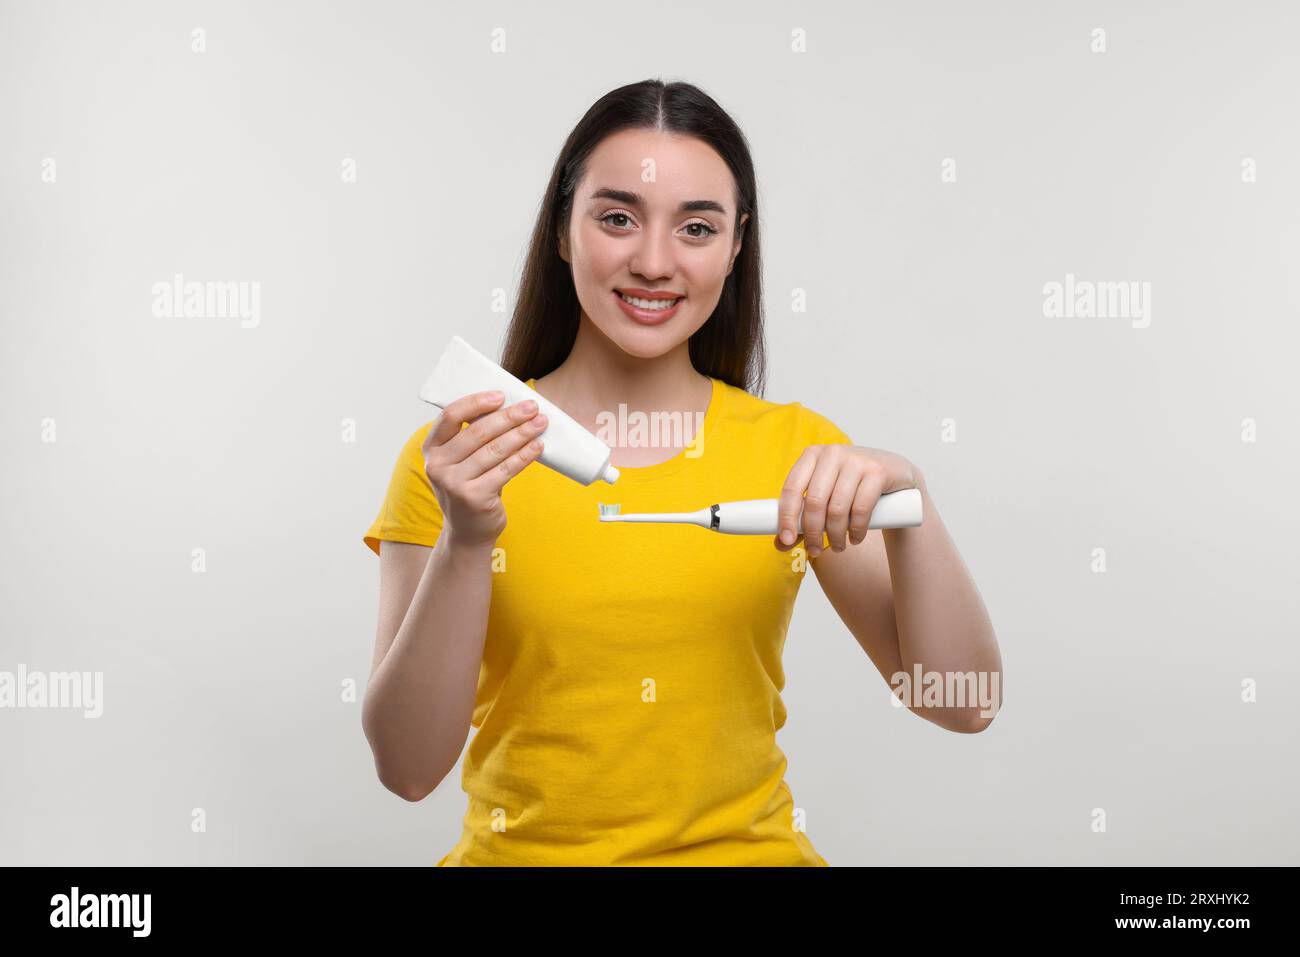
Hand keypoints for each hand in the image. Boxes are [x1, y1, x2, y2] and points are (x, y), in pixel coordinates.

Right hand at [421, 390, 547, 547]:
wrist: (468, 531)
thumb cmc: (469, 486)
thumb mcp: (461, 461)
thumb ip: (473, 437)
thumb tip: (508, 406)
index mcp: (432, 448)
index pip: (451, 416)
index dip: (476, 403)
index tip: (501, 396)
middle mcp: (438, 465)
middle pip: (478, 432)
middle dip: (509, 416)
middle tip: (532, 407)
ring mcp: (454, 483)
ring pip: (494, 450)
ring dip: (521, 433)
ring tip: (540, 423)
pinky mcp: (474, 498)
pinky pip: (505, 470)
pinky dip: (524, 455)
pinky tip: (538, 446)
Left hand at [774, 445, 917, 557]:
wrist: (895, 473)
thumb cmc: (852, 487)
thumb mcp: (825, 496)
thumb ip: (803, 518)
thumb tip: (780, 544)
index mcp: (812, 455)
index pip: (791, 488)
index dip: (786, 517)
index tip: (786, 541)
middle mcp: (832, 453)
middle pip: (814, 501)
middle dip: (813, 533)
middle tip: (816, 550)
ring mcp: (856, 460)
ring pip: (837, 508)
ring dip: (835, 536)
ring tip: (838, 546)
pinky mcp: (878, 472)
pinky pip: (860, 509)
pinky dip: (856, 530)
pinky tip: (855, 538)